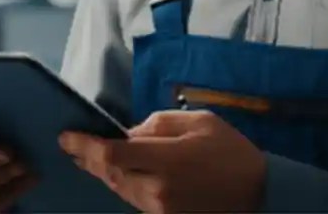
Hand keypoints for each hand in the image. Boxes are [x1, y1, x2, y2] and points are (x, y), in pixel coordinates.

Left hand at [59, 110, 266, 213]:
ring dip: (104, 173)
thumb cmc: (230, 150)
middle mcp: (158, 191)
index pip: (111, 155)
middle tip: (72, 146)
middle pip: (110, 175)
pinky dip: (123, 185)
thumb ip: (157, 125)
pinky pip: (135, 200)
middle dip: (89, 159)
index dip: (84, 146)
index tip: (65, 137)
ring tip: (89, 157)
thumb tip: (128, 135)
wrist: (262, 193)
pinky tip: (117, 173)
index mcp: (165, 161)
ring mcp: (162, 210)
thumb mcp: (197, 122)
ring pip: (120, 190)